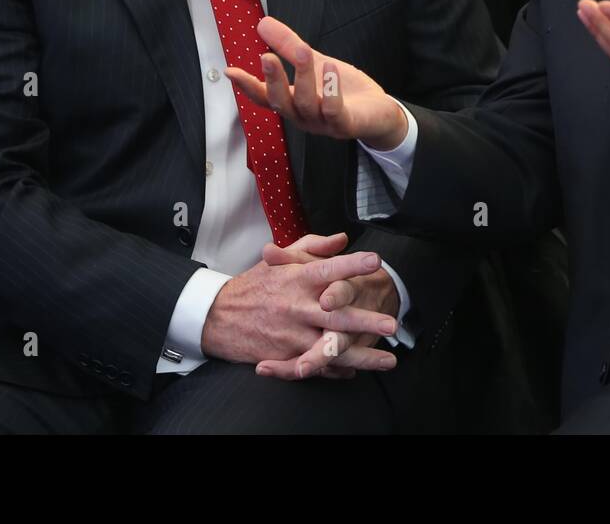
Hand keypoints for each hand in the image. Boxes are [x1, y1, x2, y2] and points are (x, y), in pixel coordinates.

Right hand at [200, 232, 398, 373]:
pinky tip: (355, 370)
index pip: (328, 269)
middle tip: (391, 324)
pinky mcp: (286, 356)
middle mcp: (297, 307)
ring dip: (362, 356)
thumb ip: (314, 246)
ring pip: (332, 348)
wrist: (218, 316)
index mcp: (297, 278)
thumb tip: (342, 238)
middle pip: (336, 315)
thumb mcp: (281, 258)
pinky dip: (337, 371)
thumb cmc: (255, 284)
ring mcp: (292, 335)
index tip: (375, 261)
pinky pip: (317, 367)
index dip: (352, 264)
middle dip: (365, 320)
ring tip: (387, 360)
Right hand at [224, 16, 407, 150]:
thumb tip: (263, 23)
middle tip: (267, 57)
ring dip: (303, 76)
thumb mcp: (314, 63)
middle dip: (273, 80)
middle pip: (281, 102)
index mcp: (292, 102)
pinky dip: (331, 90)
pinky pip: (334, 110)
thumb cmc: (343, 90)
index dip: (247, 85)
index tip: (231, 71)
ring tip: (304, 51)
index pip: (264, 97)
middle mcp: (303, 116)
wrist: (378, 112)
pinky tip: (331, 68)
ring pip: (307, 103)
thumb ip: (289, 45)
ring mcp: (323, 123)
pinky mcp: (345, 124)